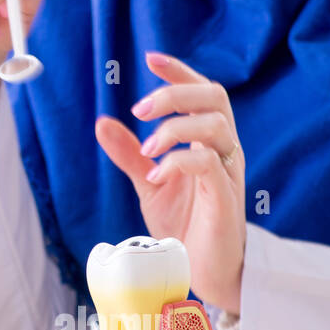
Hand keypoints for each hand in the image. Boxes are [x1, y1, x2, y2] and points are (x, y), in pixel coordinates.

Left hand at [94, 51, 245, 313]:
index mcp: (208, 142)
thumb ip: (130, 154)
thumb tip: (102, 122)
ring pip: (216, 125)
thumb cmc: (184, 225)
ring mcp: (228, 173)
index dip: (180, 72)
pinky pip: (209, 164)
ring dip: (174, 129)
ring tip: (147, 149)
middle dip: (175, 92)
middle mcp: (223, 151)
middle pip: (216, 97)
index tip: (150, 58)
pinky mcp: (225, 198)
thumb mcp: (149, 184)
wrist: (203, 271)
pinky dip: (178, 161)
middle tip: (140, 109)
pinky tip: (156, 175)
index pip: (203, 93)